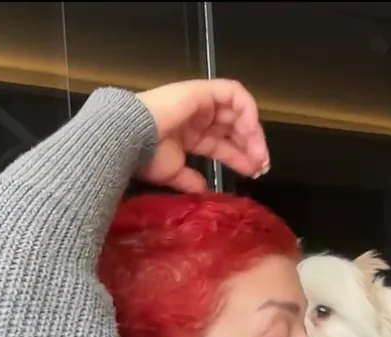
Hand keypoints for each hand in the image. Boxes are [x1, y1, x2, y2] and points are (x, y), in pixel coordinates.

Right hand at [135, 79, 269, 192]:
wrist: (129, 138)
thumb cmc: (144, 156)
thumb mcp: (172, 173)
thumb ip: (189, 180)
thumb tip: (202, 191)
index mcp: (188, 135)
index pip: (221, 143)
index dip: (239, 157)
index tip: (254, 172)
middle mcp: (196, 117)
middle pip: (233, 128)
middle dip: (251, 146)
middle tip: (262, 165)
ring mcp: (201, 102)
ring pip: (237, 112)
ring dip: (252, 131)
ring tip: (259, 153)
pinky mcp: (203, 91)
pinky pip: (233, 94)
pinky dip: (247, 110)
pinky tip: (251, 131)